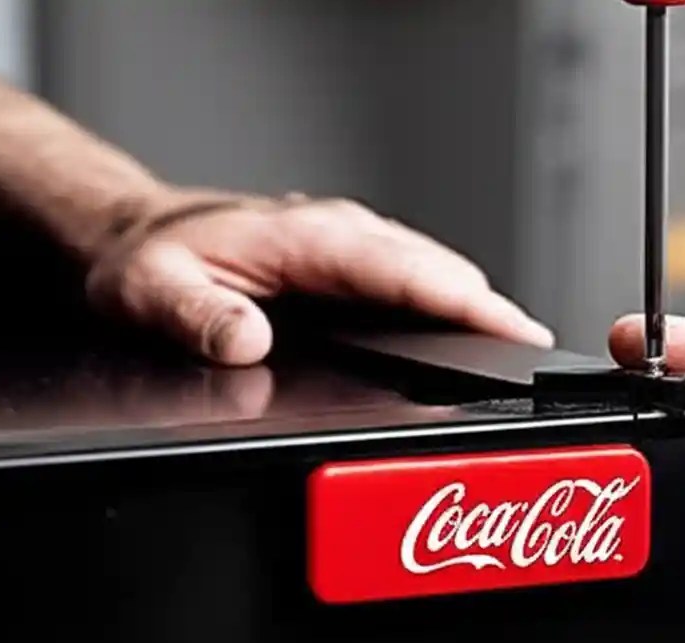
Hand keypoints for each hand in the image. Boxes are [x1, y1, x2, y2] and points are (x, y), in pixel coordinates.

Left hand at [83, 188, 552, 364]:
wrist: (145, 236)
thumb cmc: (154, 259)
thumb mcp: (155, 290)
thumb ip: (199, 317)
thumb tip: (247, 339)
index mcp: (312, 239)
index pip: (407, 272)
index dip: (469, 305)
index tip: (517, 333)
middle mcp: (344, 235)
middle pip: (442, 273)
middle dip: (496, 314)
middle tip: (539, 364)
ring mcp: (355, 248)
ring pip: (438, 275)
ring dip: (482, 310)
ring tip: (523, 355)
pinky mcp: (357, 265)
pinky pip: (420, 282)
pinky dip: (453, 307)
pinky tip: (471, 338)